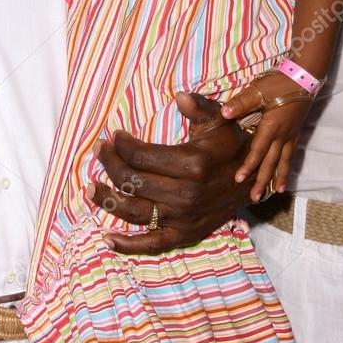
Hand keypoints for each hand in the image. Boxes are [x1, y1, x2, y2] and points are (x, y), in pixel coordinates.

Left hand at [89, 92, 253, 253]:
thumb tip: (179, 96)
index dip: (121, 145)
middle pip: (133, 182)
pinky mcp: (185, 234)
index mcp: (192, 164)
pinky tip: (106, 238)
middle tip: (100, 150)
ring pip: (135, 213)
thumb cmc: (230, 143)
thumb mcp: (219, 119)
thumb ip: (198, 106)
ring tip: (90, 187)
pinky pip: (152, 244)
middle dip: (110, 164)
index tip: (114, 135)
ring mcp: (183, 218)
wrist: (252, 178)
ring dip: (107, 201)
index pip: (141, 158)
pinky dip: (128, 245)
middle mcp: (185, 194)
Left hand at [220, 71, 311, 199]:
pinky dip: (287, 167)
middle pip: (271, 162)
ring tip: (274, 192)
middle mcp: (282, 135)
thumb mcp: (258, 91)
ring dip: (277, 177)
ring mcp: (290, 135)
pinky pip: (290, 155)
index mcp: (271, 127)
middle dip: (262, 180)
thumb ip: (241, 103)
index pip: (257, 151)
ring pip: (283, 161)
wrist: (303, 78)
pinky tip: (285, 176)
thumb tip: (224, 114)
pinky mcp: (295, 132)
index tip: (238, 178)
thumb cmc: (278, 83)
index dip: (248, 165)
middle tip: (254, 198)